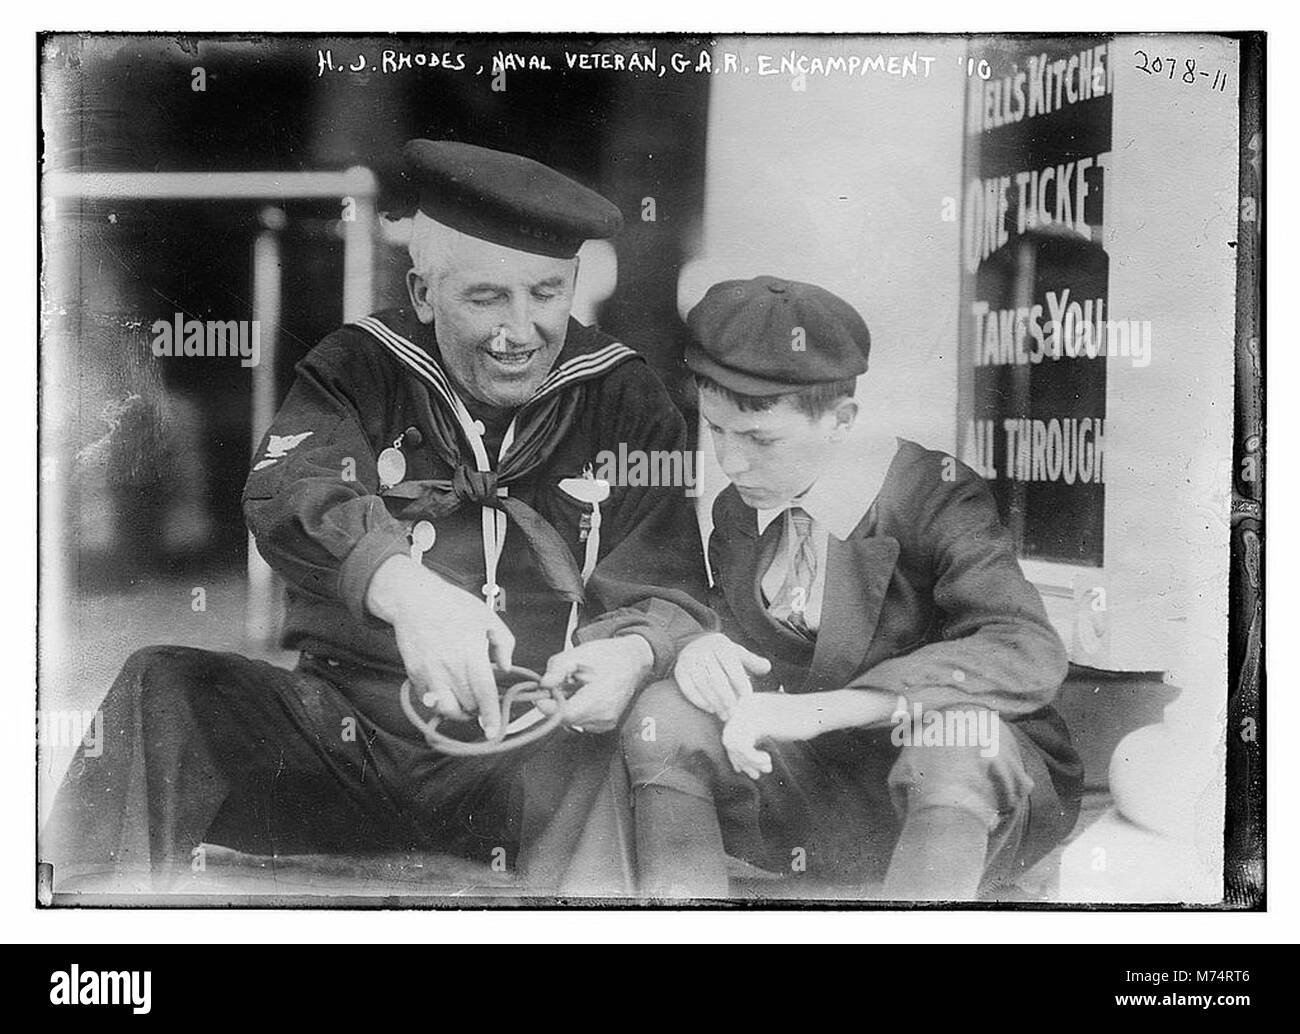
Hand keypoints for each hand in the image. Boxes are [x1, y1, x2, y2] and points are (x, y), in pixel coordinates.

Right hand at [366, 556, 514, 737]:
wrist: (414, 598)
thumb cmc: (454, 605)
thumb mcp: (487, 617)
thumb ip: (504, 643)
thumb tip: (505, 668)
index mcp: (470, 653)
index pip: (484, 693)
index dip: (490, 715)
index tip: (494, 732)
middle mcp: (449, 666)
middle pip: (467, 705)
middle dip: (477, 709)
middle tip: (481, 699)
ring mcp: (429, 672)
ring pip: (446, 709)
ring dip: (458, 711)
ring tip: (464, 701)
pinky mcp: (414, 673)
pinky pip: (428, 700)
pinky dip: (438, 702)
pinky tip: (445, 689)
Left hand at [537, 636, 654, 733]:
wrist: (632, 660)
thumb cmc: (610, 656)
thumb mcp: (579, 653)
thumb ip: (557, 668)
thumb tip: (544, 684)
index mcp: (599, 700)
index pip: (564, 715)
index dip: (548, 706)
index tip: (540, 694)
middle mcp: (603, 717)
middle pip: (565, 719)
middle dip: (556, 703)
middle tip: (559, 683)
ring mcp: (605, 724)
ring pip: (571, 721)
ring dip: (566, 706)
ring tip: (574, 686)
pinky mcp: (604, 725)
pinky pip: (580, 721)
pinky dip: (576, 709)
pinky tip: (582, 694)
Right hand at [673, 633, 770, 720]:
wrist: (691, 642)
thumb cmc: (720, 652)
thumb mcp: (736, 651)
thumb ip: (751, 660)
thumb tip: (767, 667)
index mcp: (721, 646)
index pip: (733, 668)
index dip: (741, 685)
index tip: (746, 700)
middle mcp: (703, 651)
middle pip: (717, 679)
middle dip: (728, 698)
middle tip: (735, 713)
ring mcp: (689, 661)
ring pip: (703, 685)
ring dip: (715, 702)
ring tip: (724, 715)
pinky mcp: (679, 670)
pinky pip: (688, 688)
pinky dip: (699, 700)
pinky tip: (710, 709)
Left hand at [720, 692, 824, 779]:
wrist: (817, 712)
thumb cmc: (798, 722)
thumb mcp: (769, 729)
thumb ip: (752, 739)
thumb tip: (736, 764)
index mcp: (745, 704)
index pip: (730, 733)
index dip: (736, 755)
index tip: (747, 769)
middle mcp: (743, 705)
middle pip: (728, 739)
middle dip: (740, 760)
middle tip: (756, 774)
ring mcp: (749, 711)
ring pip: (733, 744)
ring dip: (748, 762)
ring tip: (765, 768)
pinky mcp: (758, 721)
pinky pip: (744, 746)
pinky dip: (753, 759)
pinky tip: (768, 763)